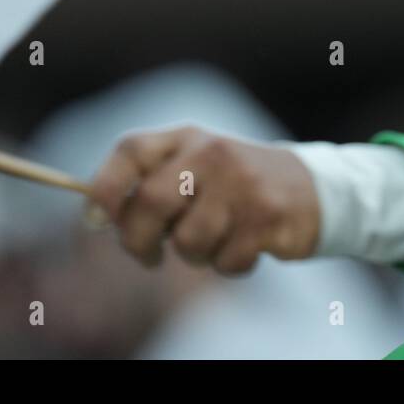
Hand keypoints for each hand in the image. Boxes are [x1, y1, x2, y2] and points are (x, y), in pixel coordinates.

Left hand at [88, 126, 319, 273]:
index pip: (130, 150)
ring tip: (215, 240)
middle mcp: (213, 153)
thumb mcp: (194, 169)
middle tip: (148, 255)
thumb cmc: (234, 187)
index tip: (97, 219)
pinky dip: (231, 265)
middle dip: (139, 241)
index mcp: (188, 139)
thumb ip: (149, 183)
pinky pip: (226, 261)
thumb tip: (93, 214)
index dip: (105, 187)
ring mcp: (242, 182)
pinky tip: (247, 245)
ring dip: (196, 256)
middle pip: (151, 201)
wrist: (310, 189)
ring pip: (189, 241)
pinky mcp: (267, 214)